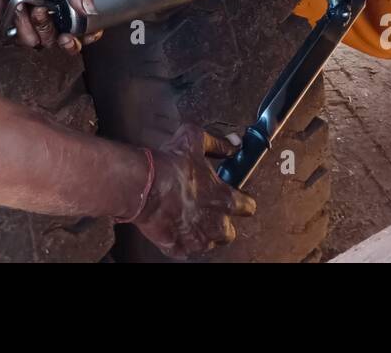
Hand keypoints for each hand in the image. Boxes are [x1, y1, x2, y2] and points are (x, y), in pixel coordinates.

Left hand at [0, 0, 101, 52]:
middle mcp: (56, 16)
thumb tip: (90, 9)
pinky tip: (18, 11)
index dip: (90, 31)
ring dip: (42, 25)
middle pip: (72, 41)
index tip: (89, 33)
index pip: (87, 22)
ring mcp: (38, 26)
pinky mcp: (21, 34)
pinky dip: (24, 25)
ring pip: (50, 41)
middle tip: (65, 35)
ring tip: (32, 7)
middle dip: (70, 41)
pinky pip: (29, 40)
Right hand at [132, 123, 256, 258]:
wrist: (143, 185)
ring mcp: (197, 239)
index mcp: (224, 200)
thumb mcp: (195, 140)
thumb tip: (233, 143)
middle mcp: (215, 224)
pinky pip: (186, 250)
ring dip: (202, 233)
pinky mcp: (178, 248)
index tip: (236, 197)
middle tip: (209, 210)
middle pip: (229, 232)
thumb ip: (218, 143)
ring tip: (190, 220)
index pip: (248, 207)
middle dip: (221, 222)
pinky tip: (174, 228)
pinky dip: (182, 241)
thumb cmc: (170, 165)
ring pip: (209, 243)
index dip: (242, 201)